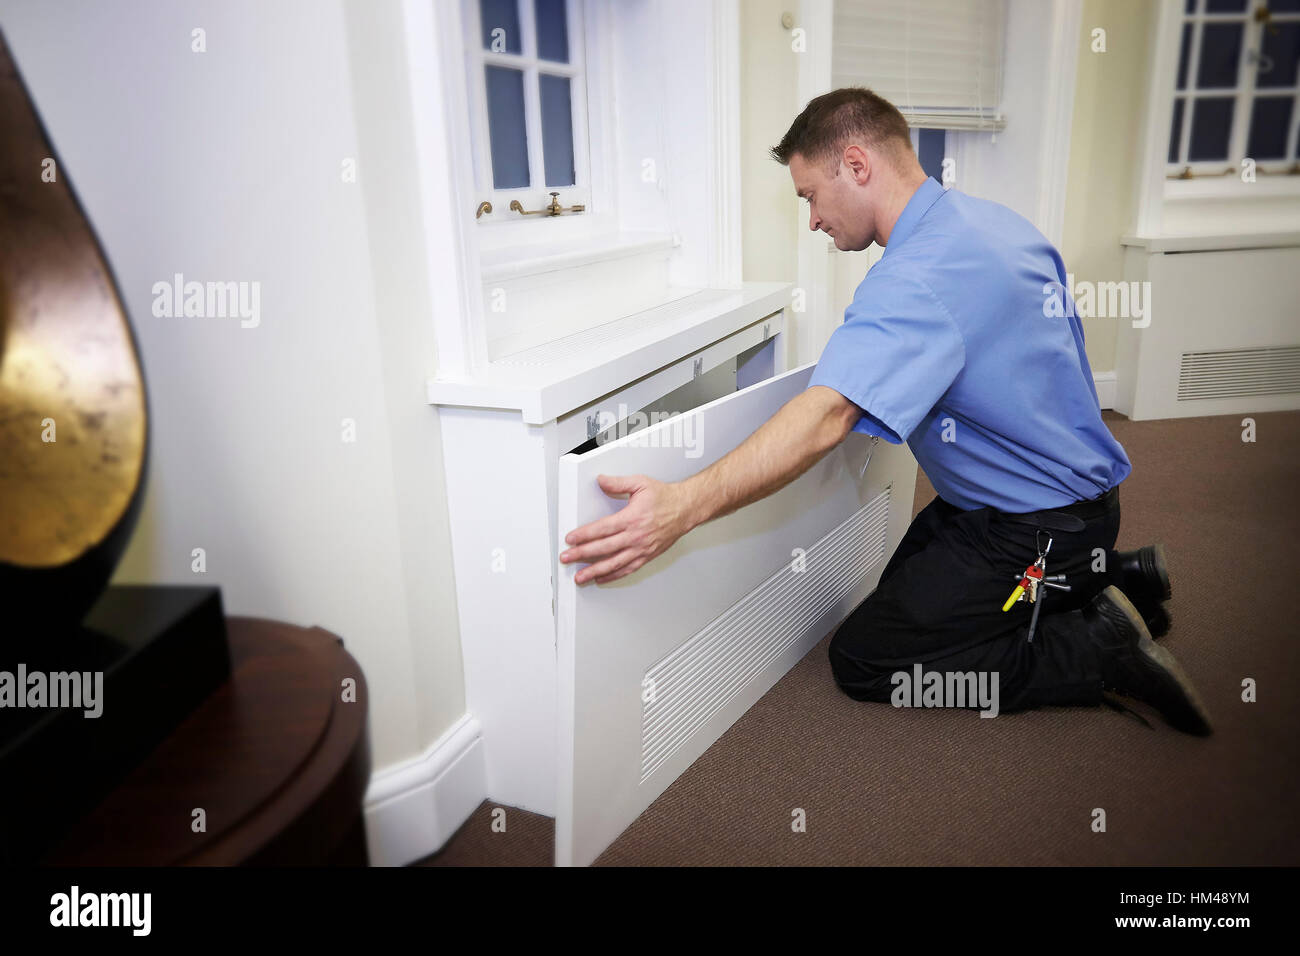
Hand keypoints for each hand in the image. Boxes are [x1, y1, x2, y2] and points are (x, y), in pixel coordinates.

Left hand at [559, 474, 694, 584]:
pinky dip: (613, 575)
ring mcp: (641, 548)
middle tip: (567, 558)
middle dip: (582, 554)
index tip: (571, 539)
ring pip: (614, 563)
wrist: (686, 509)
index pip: (602, 529)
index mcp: (632, 518)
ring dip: (595, 571)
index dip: (584, 535)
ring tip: (580, 576)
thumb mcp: (640, 483)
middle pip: (604, 548)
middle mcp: (636, 536)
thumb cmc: (665, 497)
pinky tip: (602, 577)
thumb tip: (601, 480)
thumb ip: (618, 483)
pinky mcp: (647, 556)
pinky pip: (628, 569)